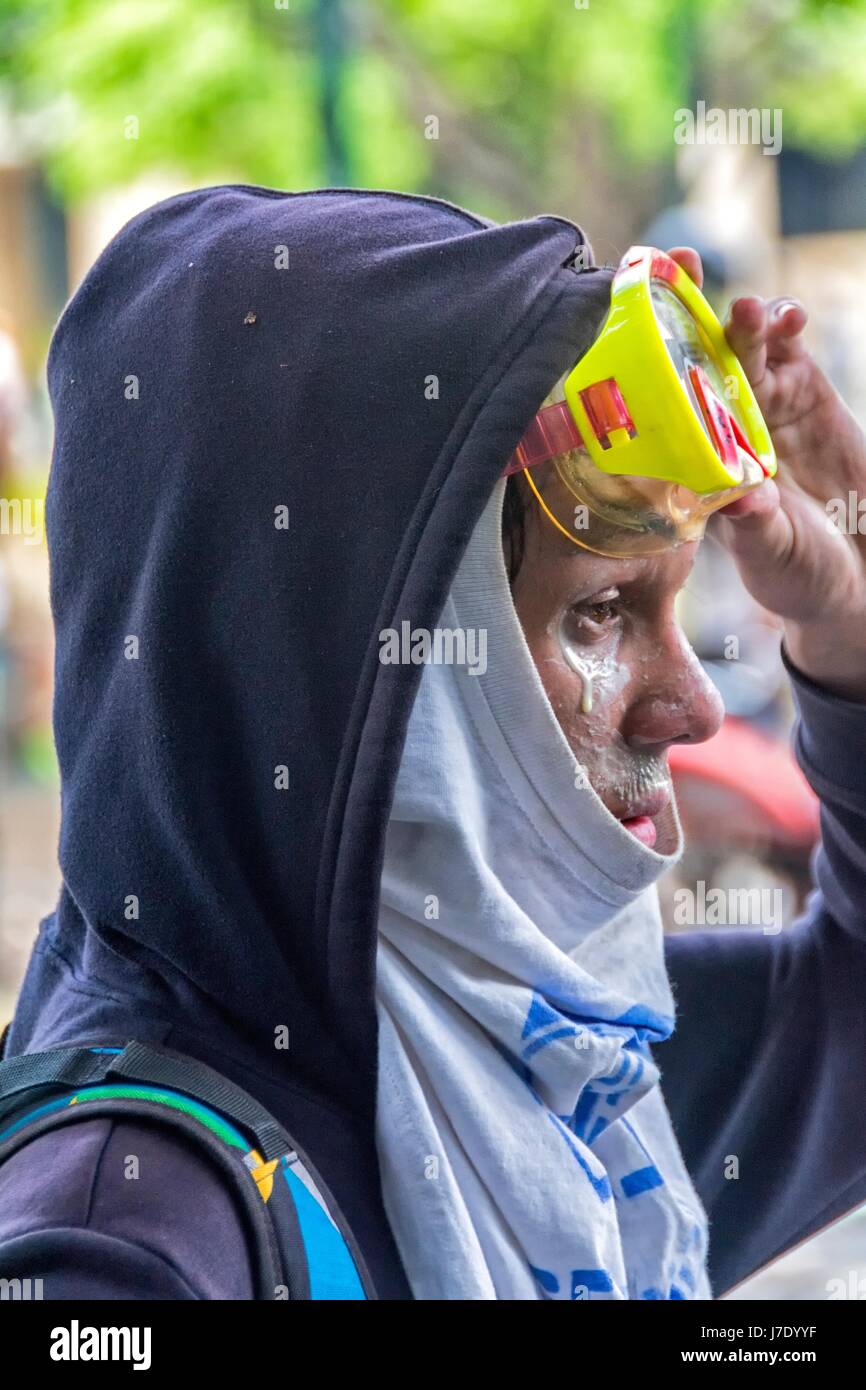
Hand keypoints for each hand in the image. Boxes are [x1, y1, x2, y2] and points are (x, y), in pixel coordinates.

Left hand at [668, 246, 865, 701]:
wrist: (854, 572)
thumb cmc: (796, 572)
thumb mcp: (773, 552)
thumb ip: (759, 527)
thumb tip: (745, 500)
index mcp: (693, 463)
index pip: (660, 403)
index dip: (645, 358)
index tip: (629, 317)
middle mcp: (716, 428)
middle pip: (692, 359)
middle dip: (685, 310)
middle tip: (681, 266)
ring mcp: (759, 407)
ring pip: (741, 350)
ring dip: (743, 323)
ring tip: (748, 311)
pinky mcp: (803, 394)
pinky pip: (788, 353)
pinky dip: (787, 330)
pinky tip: (789, 319)